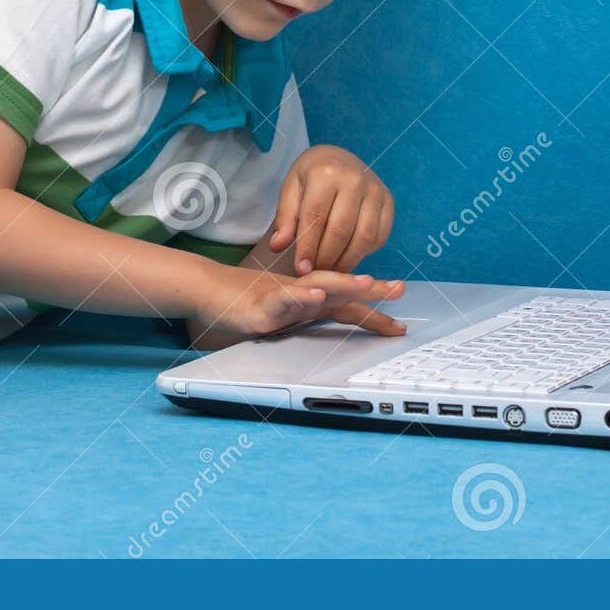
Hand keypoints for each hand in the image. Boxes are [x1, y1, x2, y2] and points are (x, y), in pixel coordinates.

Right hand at [191, 265, 407, 341]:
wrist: (208, 291)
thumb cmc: (247, 302)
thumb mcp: (286, 313)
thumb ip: (309, 315)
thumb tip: (335, 323)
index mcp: (309, 299)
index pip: (348, 305)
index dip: (375, 312)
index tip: (400, 325)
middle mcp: (301, 294)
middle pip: (341, 289)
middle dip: (372, 291)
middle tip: (399, 288)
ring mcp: (282, 298)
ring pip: (316, 286)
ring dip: (343, 285)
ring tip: (366, 284)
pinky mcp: (261, 306)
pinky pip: (283, 299)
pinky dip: (299, 296)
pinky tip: (314, 294)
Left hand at [268, 145, 393, 274]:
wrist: (339, 158)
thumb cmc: (311, 177)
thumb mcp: (291, 189)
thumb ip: (285, 217)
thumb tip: (278, 246)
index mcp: (325, 173)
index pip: (315, 217)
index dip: (308, 247)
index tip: (301, 268)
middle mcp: (354, 180)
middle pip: (340, 230)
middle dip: (326, 258)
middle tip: (316, 272)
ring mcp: (375, 191)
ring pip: (363, 237)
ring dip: (347, 261)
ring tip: (331, 270)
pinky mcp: (388, 203)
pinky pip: (379, 237)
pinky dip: (364, 253)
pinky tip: (348, 256)